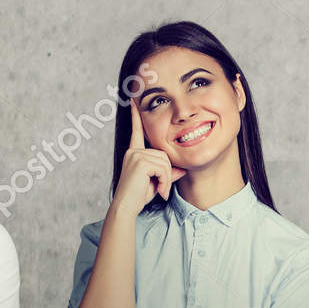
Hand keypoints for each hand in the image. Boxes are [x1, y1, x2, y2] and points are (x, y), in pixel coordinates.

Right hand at [113, 98, 185, 215]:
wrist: (126, 207)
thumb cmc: (138, 196)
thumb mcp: (157, 181)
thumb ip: (168, 172)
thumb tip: (182, 169)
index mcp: (134, 152)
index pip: (137, 130)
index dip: (136, 116)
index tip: (133, 100)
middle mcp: (133, 151)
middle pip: (164, 154)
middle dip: (167, 174)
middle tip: (161, 189)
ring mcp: (135, 155)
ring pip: (165, 162)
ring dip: (166, 179)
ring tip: (159, 190)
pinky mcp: (140, 161)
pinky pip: (163, 168)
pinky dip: (165, 182)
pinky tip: (158, 191)